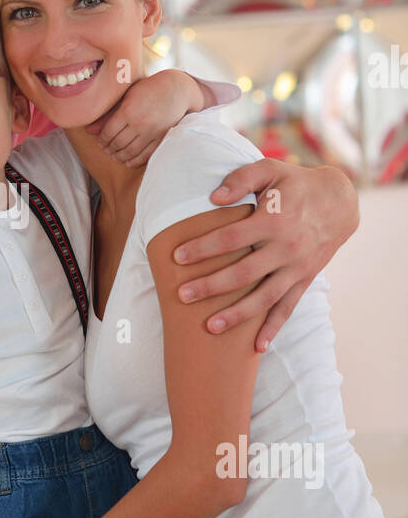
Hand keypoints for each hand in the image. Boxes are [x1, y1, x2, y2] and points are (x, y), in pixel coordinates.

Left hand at [85, 70, 198, 167]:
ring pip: (130, 152)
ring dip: (119, 156)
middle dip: (109, 149)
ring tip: (114, 156)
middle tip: (106, 149)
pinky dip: (134, 161)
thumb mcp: (126, 97)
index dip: (102, 140)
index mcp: (128, 110)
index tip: (100, 141)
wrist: (175, 90)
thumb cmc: (147, 90)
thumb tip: (88, 130)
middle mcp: (139, 123)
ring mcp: (151, 132)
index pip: (108, 132)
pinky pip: (145, 155)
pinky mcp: (161, 138)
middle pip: (118, 143)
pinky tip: (128, 161)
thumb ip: (108, 115)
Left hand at [173, 160, 358, 351]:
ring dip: (237, 315)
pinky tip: (257, 347)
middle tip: (182, 295)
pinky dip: (274, 328)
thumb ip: (241, 178)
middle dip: (211, 286)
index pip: (231, 238)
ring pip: (264, 298)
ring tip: (209, 327)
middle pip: (243, 273)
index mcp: (274, 220)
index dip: (203, 247)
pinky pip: (288, 308)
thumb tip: (213, 197)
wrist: (339, 202)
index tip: (177, 256)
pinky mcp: (305, 280)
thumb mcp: (270, 169)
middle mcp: (287, 248)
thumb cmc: (294, 184)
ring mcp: (297, 268)